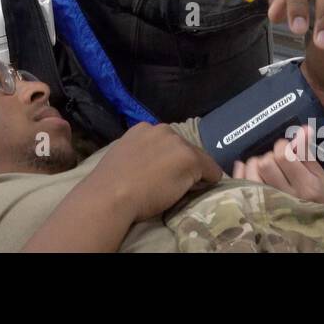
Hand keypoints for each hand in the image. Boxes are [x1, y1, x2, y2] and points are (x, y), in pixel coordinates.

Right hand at [85, 123, 222, 222]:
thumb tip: (150, 165)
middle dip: (179, 164)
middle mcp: (163, 130)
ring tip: (177, 189)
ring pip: (197, 159)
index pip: (167, 143)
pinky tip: (192, 191)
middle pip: (184, 148)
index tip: (159, 175)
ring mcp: (178, 143)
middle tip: (167, 183)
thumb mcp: (124, 157)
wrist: (112, 195)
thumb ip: (140, 153)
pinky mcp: (191, 159)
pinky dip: (208, 181)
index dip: (166, 161)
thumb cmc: (111, 184)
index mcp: (143, 128)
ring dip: (191, 172)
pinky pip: (212, 171)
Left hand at [231, 125, 323, 205]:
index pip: (283, 156)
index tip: (286, 148)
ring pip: (252, 175)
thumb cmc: (321, 194)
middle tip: (277, 160)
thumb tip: (303, 129)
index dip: (283, 145)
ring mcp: (270, 206)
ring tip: (264, 166)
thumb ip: (307, 151)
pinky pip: (241, 186)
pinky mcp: (257, 210)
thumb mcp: (319, 173)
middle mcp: (287, 197)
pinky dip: (241, 172)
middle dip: (270, 156)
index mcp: (306, 186)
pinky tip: (245, 166)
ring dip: (256, 164)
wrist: (321, 224)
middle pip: (266, 164)